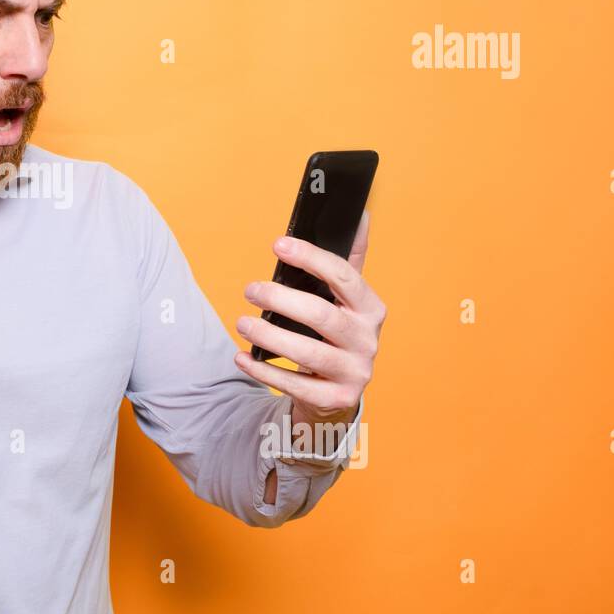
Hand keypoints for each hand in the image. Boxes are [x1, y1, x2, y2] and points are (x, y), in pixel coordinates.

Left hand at [233, 210, 384, 445]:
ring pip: (306, 352)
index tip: (279, 244)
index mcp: (371, 308)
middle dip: (279, 298)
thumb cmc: (334, 334)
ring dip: (267, 335)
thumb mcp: (346, 300)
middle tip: (249, 289)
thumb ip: (348, 260)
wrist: (339, 393)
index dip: (311, 257)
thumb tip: (359, 213)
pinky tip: (242, 357)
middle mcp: (368, 340)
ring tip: (241, 322)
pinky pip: (294, 384)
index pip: (344, 275)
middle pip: (321, 314)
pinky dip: (263, 371)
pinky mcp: (336, 399)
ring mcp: (355, 372)